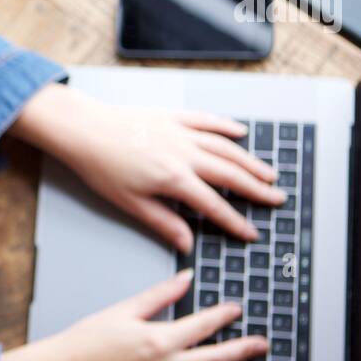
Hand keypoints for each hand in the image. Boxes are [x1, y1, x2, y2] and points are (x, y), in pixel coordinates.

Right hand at [0, 269, 266, 360]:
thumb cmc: (86, 341)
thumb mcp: (122, 310)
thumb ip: (159, 294)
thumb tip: (185, 278)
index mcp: (159, 339)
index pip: (203, 325)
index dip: (224, 315)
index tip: (236, 309)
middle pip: (216, 358)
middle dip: (243, 350)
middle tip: (262, 345)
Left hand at [10, 84, 284, 251]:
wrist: (84, 130)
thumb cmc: (101, 167)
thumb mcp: (131, 203)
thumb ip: (163, 223)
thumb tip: (186, 244)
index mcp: (174, 179)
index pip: (214, 205)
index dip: (235, 222)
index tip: (251, 233)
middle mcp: (184, 153)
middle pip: (230, 174)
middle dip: (256, 189)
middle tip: (277, 199)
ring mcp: (181, 132)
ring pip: (225, 147)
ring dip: (249, 161)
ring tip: (268, 174)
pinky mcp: (172, 116)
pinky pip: (207, 120)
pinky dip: (226, 126)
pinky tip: (240, 133)